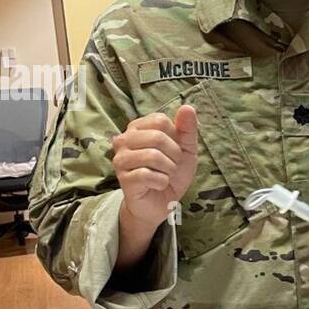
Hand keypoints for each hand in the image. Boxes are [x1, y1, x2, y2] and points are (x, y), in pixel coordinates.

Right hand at [112, 105, 197, 228]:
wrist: (162, 202)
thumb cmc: (171, 172)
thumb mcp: (186, 150)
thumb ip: (187, 129)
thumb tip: (187, 107)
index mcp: (138, 128)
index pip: (160, 120)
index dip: (175, 138)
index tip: (174, 152)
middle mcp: (124, 140)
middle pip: (157, 137)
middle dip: (174, 156)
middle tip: (171, 167)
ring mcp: (121, 159)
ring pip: (153, 156)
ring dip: (168, 169)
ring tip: (165, 175)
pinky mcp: (122, 178)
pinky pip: (147, 175)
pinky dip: (161, 182)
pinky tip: (158, 185)